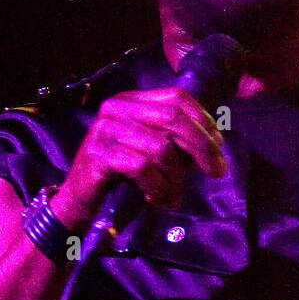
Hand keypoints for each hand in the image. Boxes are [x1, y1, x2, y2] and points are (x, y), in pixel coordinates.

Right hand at [59, 85, 227, 223]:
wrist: (79, 202)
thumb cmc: (119, 178)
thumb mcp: (151, 152)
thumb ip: (176, 142)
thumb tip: (214, 143)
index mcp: (132, 101)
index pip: (177, 97)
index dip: (203, 120)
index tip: (219, 146)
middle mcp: (117, 109)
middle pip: (174, 117)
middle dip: (202, 146)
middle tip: (217, 171)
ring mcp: (106, 130)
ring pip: (161, 148)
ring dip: (176, 178)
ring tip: (174, 197)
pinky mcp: (99, 155)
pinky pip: (143, 168)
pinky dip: (157, 188)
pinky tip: (157, 199)